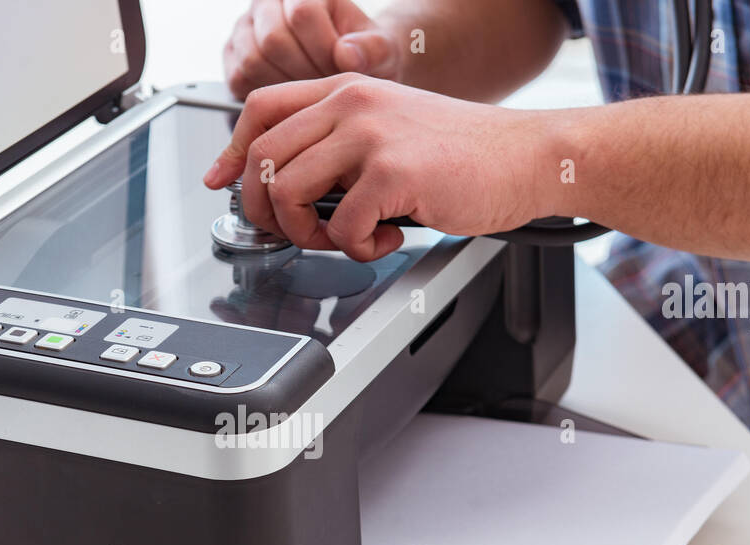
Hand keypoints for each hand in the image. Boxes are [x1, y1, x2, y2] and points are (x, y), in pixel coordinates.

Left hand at [203, 74, 554, 260]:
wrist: (528, 157)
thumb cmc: (465, 153)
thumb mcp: (391, 130)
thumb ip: (341, 145)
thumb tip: (290, 187)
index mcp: (346, 90)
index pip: (261, 110)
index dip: (232, 151)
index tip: (221, 181)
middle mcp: (352, 103)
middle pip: (264, 157)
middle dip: (267, 210)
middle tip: (298, 232)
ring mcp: (370, 135)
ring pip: (289, 192)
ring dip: (309, 234)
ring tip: (348, 238)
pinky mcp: (393, 172)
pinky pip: (341, 227)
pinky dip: (357, 249)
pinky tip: (386, 239)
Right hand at [224, 0, 402, 99]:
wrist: (345, 69)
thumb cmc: (361, 57)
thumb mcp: (381, 51)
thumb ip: (373, 50)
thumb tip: (346, 55)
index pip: (302, 13)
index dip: (323, 49)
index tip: (339, 68)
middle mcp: (268, 3)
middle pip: (274, 40)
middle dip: (304, 71)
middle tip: (324, 84)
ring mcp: (245, 29)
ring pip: (253, 61)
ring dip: (284, 85)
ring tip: (309, 90)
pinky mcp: (233, 57)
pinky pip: (238, 79)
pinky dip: (265, 94)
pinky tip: (289, 95)